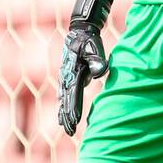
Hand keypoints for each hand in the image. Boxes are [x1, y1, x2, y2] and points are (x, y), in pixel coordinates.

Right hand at [58, 0, 112, 136]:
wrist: (80, 32)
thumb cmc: (89, 41)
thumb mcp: (94, 48)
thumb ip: (97, 61)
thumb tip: (100, 72)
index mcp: (73, 72)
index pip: (73, 94)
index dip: (74, 108)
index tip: (75, 121)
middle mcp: (67, 77)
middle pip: (66, 100)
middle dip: (67, 116)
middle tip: (70, 131)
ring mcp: (66, 77)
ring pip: (64, 99)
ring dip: (64, 113)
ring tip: (65, 127)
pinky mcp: (69, 76)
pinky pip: (66, 95)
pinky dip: (64, 105)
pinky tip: (62, 114)